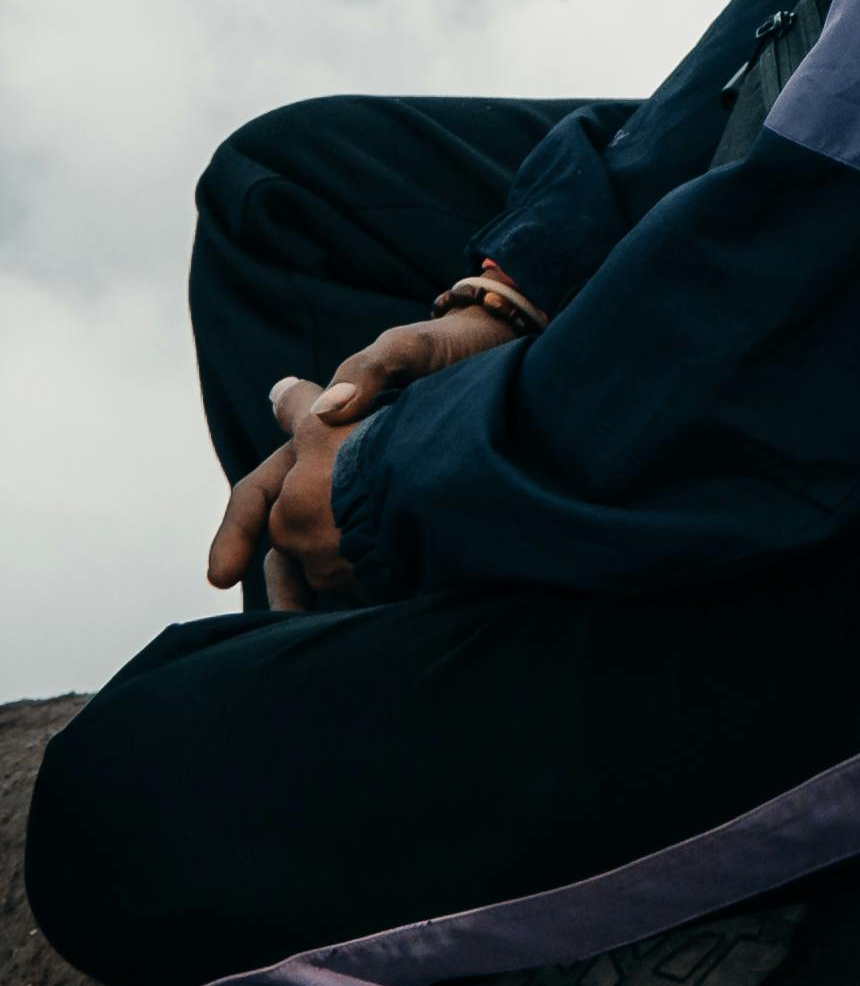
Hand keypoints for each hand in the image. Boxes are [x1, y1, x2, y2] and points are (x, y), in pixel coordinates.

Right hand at [203, 298, 514, 600]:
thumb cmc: (454, 350)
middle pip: (287, 543)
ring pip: (327, 563)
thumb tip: (330, 410)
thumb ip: (370, 369)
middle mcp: (334, 476)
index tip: (220, 576)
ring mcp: (374, 501)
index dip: (237, 530)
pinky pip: (381, 564)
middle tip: (284, 625)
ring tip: (324, 635)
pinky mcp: (417, 517)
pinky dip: (372, 593)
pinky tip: (383, 617)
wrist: (513, 359)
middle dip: (281, 585)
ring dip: (321, 597)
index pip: (261, 491)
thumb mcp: (412, 350)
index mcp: (317, 439)